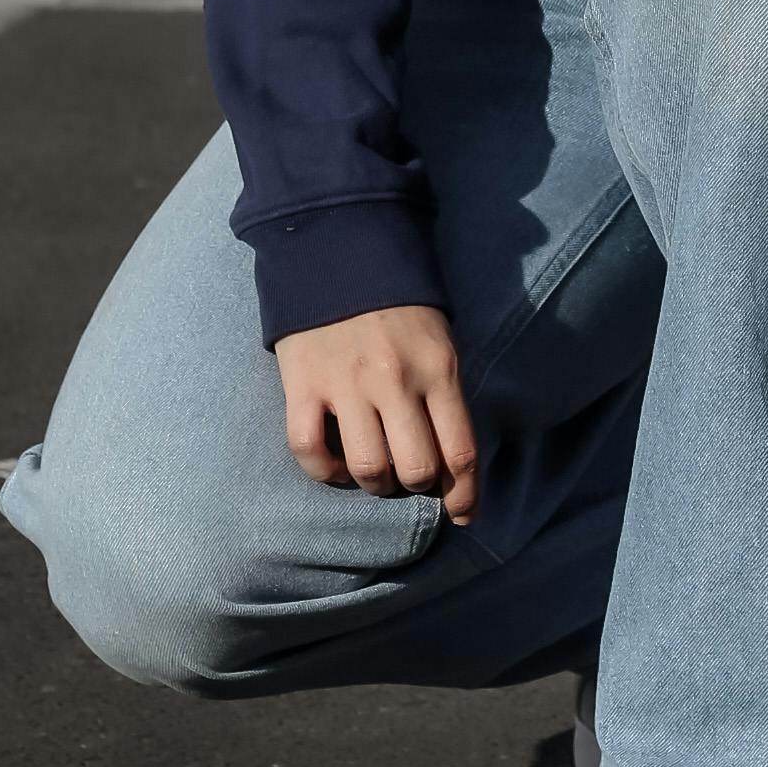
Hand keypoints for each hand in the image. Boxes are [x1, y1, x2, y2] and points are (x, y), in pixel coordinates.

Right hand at [274, 303, 478, 526]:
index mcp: (437, 369)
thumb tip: (451, 463)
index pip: (460, 451)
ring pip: (369, 469)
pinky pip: (310, 451)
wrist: (338, 250)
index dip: (465, 495)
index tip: (463, 516)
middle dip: (417, 486)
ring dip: (375, 484)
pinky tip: (336, 466)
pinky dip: (326, 472)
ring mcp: (346, 384)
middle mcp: (395, 381)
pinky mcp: (302, 384)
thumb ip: (445, 396)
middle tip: (409, 476)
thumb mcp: (439, 342)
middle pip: (416, 469)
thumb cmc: (398, 305)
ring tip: (375, 472)